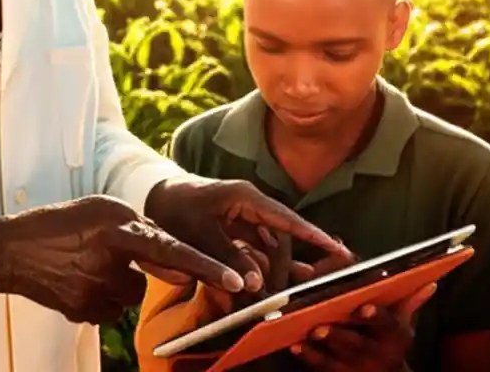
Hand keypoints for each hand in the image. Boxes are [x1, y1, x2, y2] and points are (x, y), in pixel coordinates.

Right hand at [0, 195, 245, 324]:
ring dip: (122, 283)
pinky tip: (79, 280)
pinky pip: (111, 310)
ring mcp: (95, 290)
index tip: (236, 281)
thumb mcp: (101, 211)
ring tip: (90, 265)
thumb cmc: (59, 224)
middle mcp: (109, 260)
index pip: (171, 249)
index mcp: (116, 227)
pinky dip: (102, 298)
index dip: (206, 266)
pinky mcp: (83, 311)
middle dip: (160, 272)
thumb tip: (175, 263)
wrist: (10, 250)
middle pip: (152, 277)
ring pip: (132, 294)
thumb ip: (140, 231)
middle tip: (144, 261)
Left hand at [145, 176, 353, 294]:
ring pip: (269, 247)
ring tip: (284, 293)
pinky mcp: (236, 229)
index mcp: (245, 197)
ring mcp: (244, 217)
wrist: (153, 196)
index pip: (287, 218)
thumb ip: (229, 258)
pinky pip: (255, 250)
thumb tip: (258, 285)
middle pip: (280, 238)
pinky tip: (266, 286)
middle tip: (294, 291)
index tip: (337, 249)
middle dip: (286, 266)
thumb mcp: (200, 234)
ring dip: (274, 270)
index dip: (312, 235)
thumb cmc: (175, 208)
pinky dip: (258, 267)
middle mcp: (251, 205)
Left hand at [289, 283, 436, 371]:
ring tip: (305, 336)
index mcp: (395, 335)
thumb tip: (429, 281)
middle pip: (356, 344)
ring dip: (320, 348)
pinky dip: (310, 357)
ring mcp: (359, 368)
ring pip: (337, 358)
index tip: (363, 308)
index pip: (386, 324)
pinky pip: (324, 367)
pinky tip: (296, 346)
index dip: (375, 316)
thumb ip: (409, 300)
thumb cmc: (390, 340)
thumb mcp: (402, 322)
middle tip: (319, 326)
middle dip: (338, 335)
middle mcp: (378, 354)